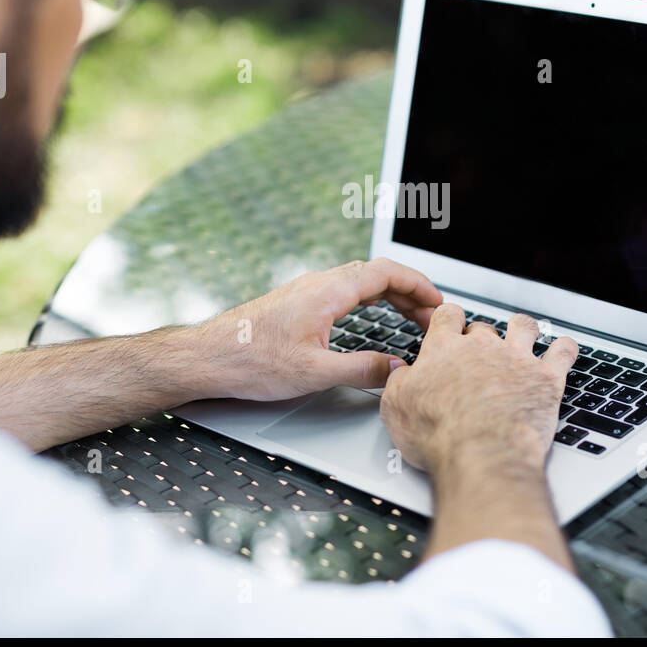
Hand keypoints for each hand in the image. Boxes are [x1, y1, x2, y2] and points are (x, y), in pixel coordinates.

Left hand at [186, 257, 441, 401]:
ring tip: (410, 319)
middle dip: (410, 293)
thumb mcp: (314, 373)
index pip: (386, 273)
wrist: (208, 357)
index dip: (418, 285)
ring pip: (361, 281)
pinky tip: (372, 315)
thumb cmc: (251, 361)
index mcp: (327, 292)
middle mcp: (318, 283)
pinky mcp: (297, 301)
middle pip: (377, 274)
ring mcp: (307, 290)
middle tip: (431, 318)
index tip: (438, 302)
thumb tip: (396, 371)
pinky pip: (345, 289)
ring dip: (390, 296)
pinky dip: (370, 299)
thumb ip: (361, 371)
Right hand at [378, 304, 578, 474]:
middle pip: (484, 327)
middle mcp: (482, 347)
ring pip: (524, 327)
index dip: (449, 319)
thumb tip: (397, 370)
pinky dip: (565, 348)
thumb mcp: (396, 408)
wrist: (481, 454)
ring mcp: (517, 359)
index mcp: (444, 349)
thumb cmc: (439, 435)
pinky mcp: (546, 378)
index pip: (448, 316)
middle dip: (483, 335)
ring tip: (523, 335)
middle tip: (481, 350)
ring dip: (523, 329)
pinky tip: (563, 350)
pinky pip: (563, 351)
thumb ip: (397, 381)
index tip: (450, 325)